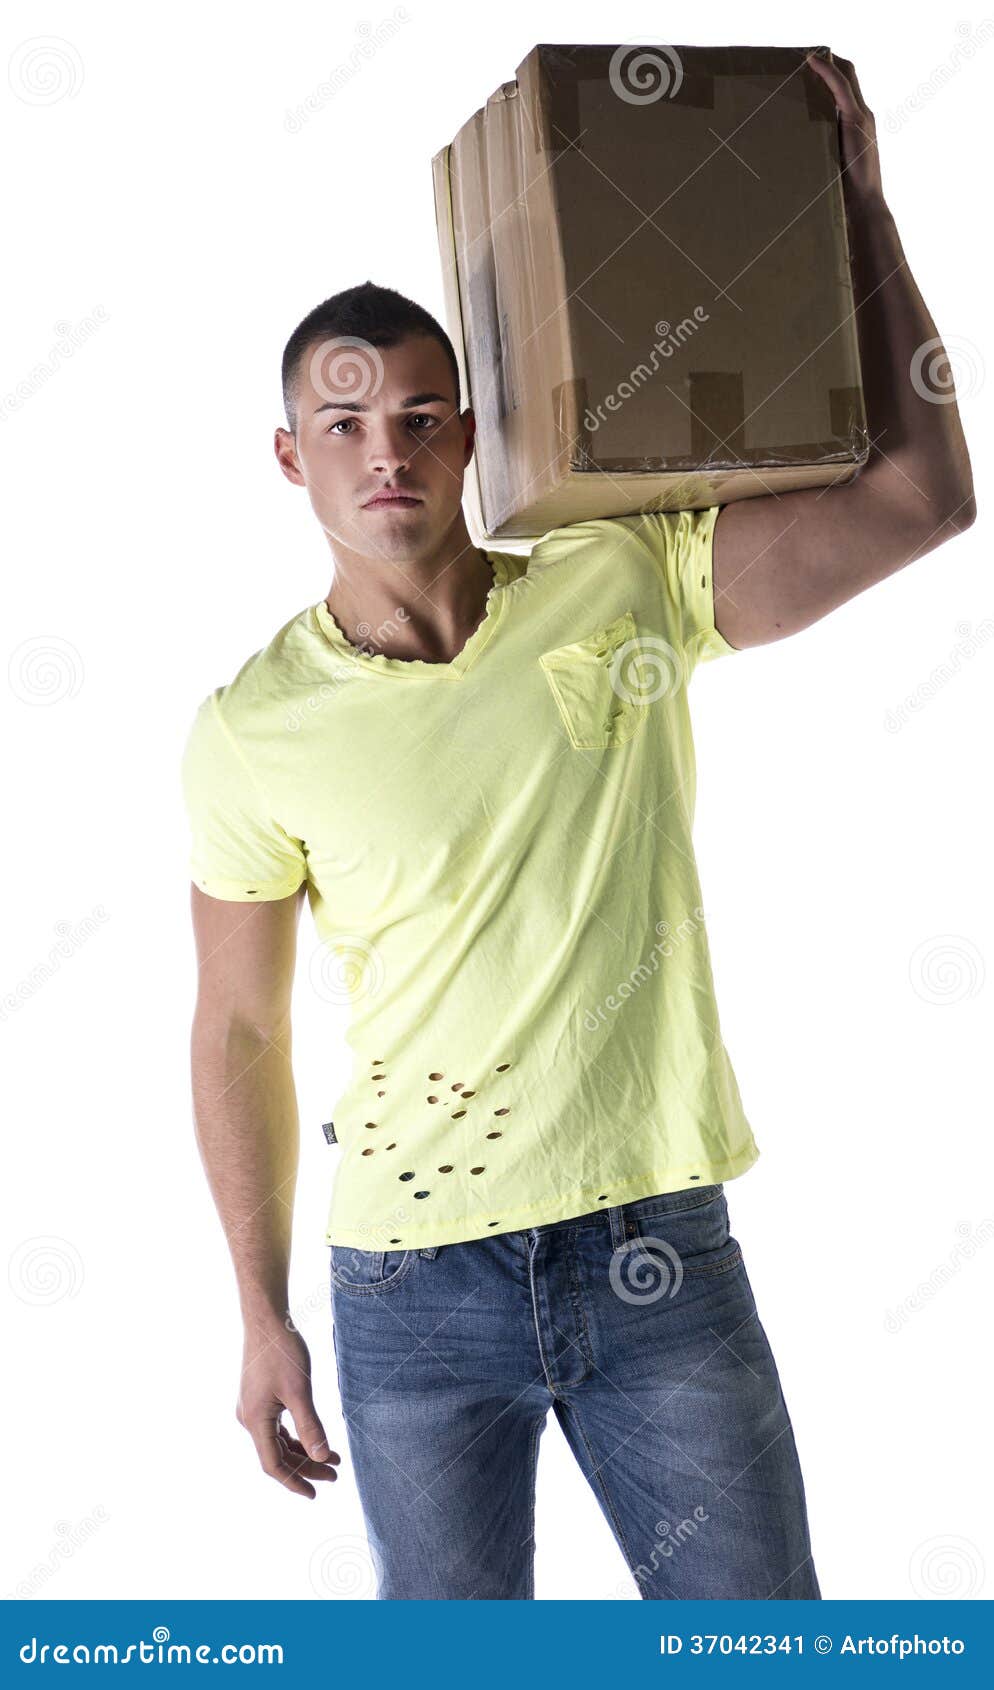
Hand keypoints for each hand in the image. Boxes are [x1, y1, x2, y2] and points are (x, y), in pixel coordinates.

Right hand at [237, 1322, 340, 1498]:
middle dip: (306, 1467)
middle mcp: (249, 1419)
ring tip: (332, 1457)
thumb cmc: (282, 1352)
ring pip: (278, 1441)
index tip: (315, 1494)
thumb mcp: (300, 1391)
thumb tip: (322, 1457)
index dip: (294, 1481)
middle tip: (334, 1474)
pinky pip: (277, 1427)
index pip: (273, 1465)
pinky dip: (296, 1436)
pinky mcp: (259, 1398)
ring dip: (303, 1451)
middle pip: (278, 1454)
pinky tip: (314, 1438)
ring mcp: (253, 1408)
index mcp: (255, 1421)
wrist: (266, 1320)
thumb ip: (310, 1426)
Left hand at [805, 50, 883, 203]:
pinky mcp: (856, 119)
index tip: (807, 67)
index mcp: (857, 123)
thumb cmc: (845, 192)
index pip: (846, 87)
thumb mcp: (830, 165)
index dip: (830, 72)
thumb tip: (794, 149)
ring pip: (845, 75)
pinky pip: (841, 86)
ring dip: (825, 62)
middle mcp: (862, 114)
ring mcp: (861, 115)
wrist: (863, 204)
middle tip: (800, 58)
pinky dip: (826, 71)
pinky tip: (811, 61)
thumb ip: (821, 149)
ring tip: (801, 56)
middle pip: (847, 75)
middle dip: (827, 63)